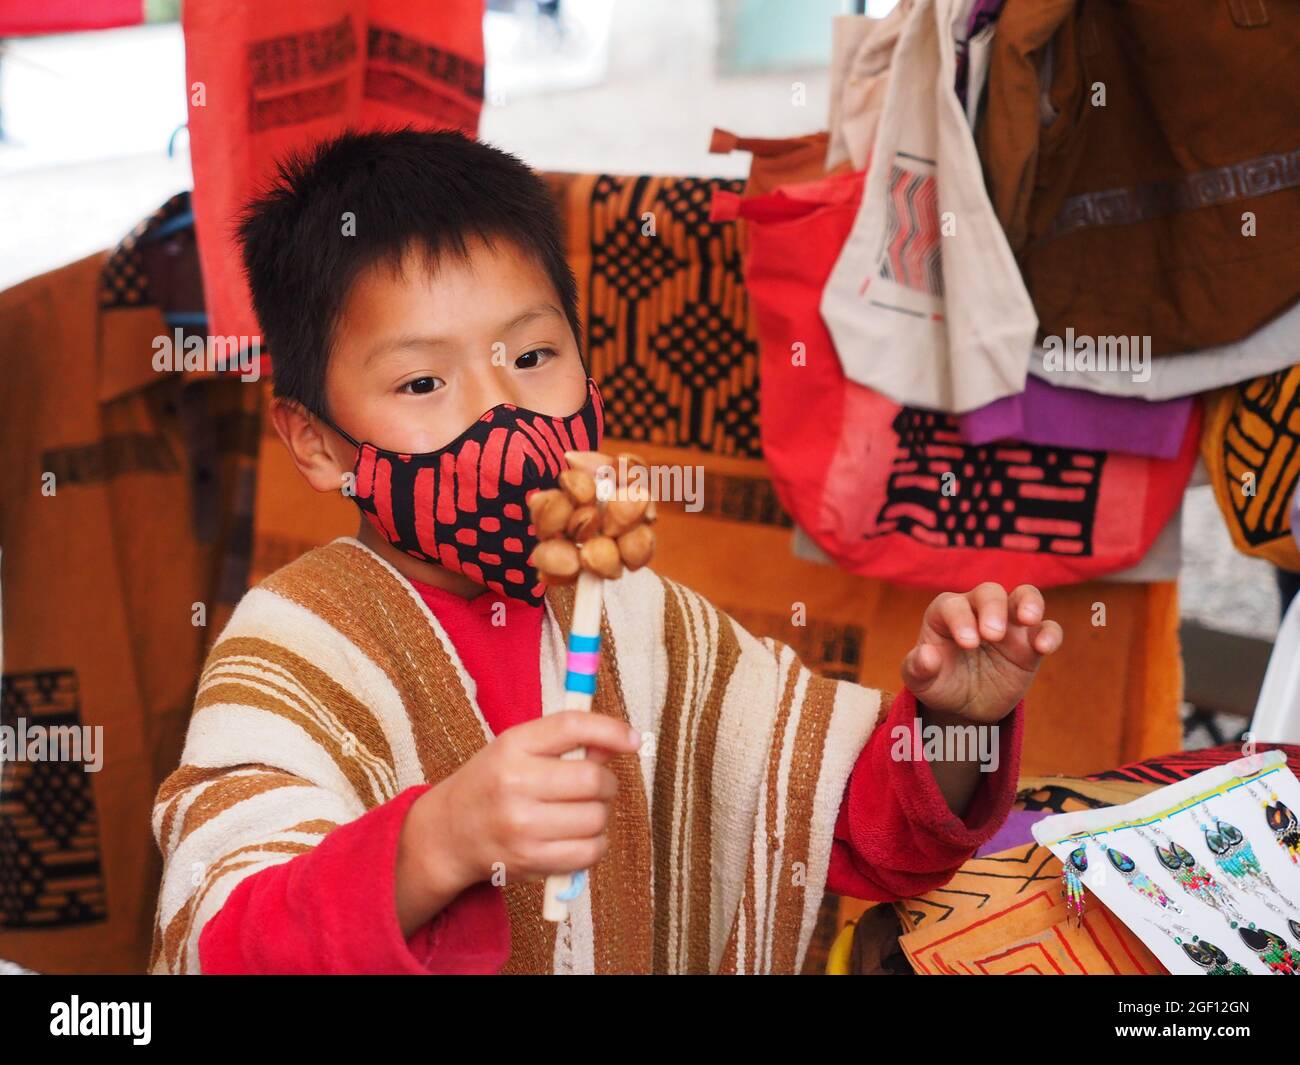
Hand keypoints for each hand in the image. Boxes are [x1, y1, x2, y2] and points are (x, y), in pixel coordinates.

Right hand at [407, 711, 641, 902]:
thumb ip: (564, 741)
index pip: (572, 726)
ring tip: (580, 812)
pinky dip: (595, 844)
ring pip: (596, 817)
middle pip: (592, 779)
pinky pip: (589, 852)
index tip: (633, 739)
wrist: (448, 833)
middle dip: (606, 782)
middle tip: (596, 786)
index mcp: (512, 746)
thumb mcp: (517, 748)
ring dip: (600, 814)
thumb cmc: (492, 784)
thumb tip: (619, 741)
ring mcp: (521, 826)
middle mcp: (514, 783)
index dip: (611, 730)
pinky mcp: (530, 860)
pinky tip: (578, 836)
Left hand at [901, 582, 1062, 723]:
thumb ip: (918, 668)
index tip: (968, 644)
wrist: (965, 705)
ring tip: (1029, 619)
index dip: (960, 619)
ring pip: (1024, 596)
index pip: (953, 605)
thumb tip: (926, 655)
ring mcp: (1008, 624)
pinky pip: (1047, 628)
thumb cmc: (940, 683)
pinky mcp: (1030, 643)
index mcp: (946, 614)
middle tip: (993, 635)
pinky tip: (1044, 647)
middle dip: (992, 608)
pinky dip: (1049, 633)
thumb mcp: (921, 681)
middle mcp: (978, 611)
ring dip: (1029, 602)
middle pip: (989, 592)